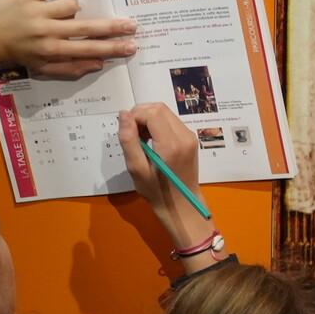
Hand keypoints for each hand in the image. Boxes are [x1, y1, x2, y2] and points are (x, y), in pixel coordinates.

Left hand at [0, 0, 136, 78]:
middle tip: (133, 26)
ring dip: (76, 9)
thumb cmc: (13, 54)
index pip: (88, 49)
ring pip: (70, 6)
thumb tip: (97, 64)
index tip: (131, 46)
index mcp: (51, 50)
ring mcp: (38, 11)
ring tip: (74, 12)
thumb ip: (69, 68)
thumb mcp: (40, 67)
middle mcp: (47, 31)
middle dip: (112, 28)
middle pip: (87, 29)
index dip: (112, 48)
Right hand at [118, 104, 214, 251]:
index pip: (151, 112)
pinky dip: (158, 125)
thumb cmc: (156, 191)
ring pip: (165, 113)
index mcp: (171, 144)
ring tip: (140, 140)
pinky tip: (151, 141)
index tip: (127, 132)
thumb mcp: (136, 169)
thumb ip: (129, 140)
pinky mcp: (191, 139)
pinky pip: (171, 121)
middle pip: (159, 108)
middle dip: (141, 115)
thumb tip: (123, 114)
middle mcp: (184, 136)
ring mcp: (190, 136)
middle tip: (132, 135)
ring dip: (149, 119)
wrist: (182, 205)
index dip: (135, 116)